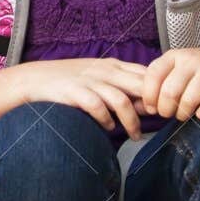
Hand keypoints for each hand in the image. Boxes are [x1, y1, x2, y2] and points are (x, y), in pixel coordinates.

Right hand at [21, 58, 150, 138]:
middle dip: (153, 104)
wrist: (34, 79)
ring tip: (135, 135)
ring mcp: (89, 81)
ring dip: (132, 121)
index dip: (159, 89)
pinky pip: (98, 107)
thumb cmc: (69, 81)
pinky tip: (108, 128)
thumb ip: (121, 85)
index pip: (146, 72)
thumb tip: (148, 104)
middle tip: (158, 121)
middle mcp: (104, 71)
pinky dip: (106, 120)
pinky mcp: (75, 93)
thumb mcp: (98, 75)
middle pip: (139, 85)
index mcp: (112, 64)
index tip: (165, 106)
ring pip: (122, 101)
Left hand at [141, 47, 199, 121]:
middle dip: (165, 110)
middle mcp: (191, 59)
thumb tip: (136, 107)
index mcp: (174, 56)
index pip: (152, 75)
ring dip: (183, 114)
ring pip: (188, 99)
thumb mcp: (179, 71)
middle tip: (169, 114)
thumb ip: (159, 85)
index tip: (151, 109)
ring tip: (183, 116)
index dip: (148, 96)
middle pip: (169, 92)